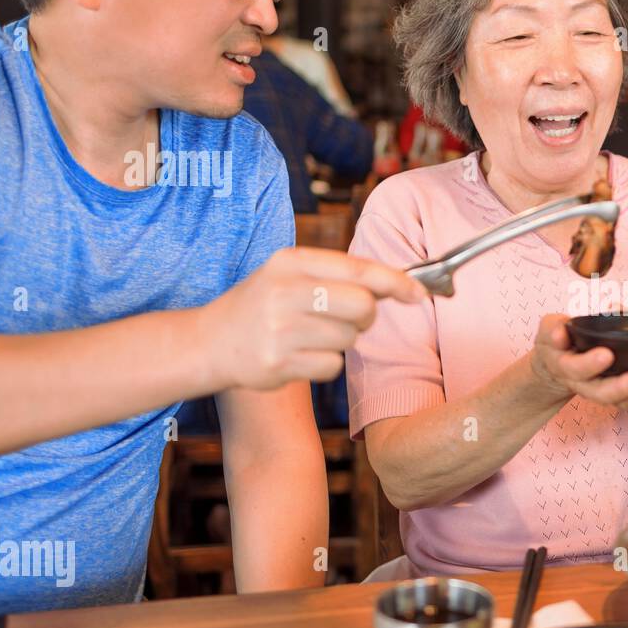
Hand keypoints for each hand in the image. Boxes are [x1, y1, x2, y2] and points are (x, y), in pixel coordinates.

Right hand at [203, 246, 427, 389]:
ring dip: (341, 341)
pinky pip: (332, 366)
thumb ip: (340, 275)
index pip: (359, 269)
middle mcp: (284, 291)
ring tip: (309, 336)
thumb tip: (404, 284)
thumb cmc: (262, 305)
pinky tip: (299, 356)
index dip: (397, 282)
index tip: (420, 294)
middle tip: (349, 319)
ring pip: (349, 339)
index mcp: (290, 261)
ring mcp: (279, 329)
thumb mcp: (291, 275)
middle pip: (363, 306)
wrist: (207, 342)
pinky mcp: (278, 363)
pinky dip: (325, 364)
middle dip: (366, 317)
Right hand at [529, 314, 627, 409]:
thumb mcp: (550, 329)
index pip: (576, 368)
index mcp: (565, 366)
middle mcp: (583, 384)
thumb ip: (554, 329)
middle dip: (623, 387)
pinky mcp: (617, 394)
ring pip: (621, 400)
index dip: (589, 363)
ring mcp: (600, 391)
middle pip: (602, 392)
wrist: (558, 361)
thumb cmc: (558, 339)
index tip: (607, 354)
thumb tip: (560, 333)